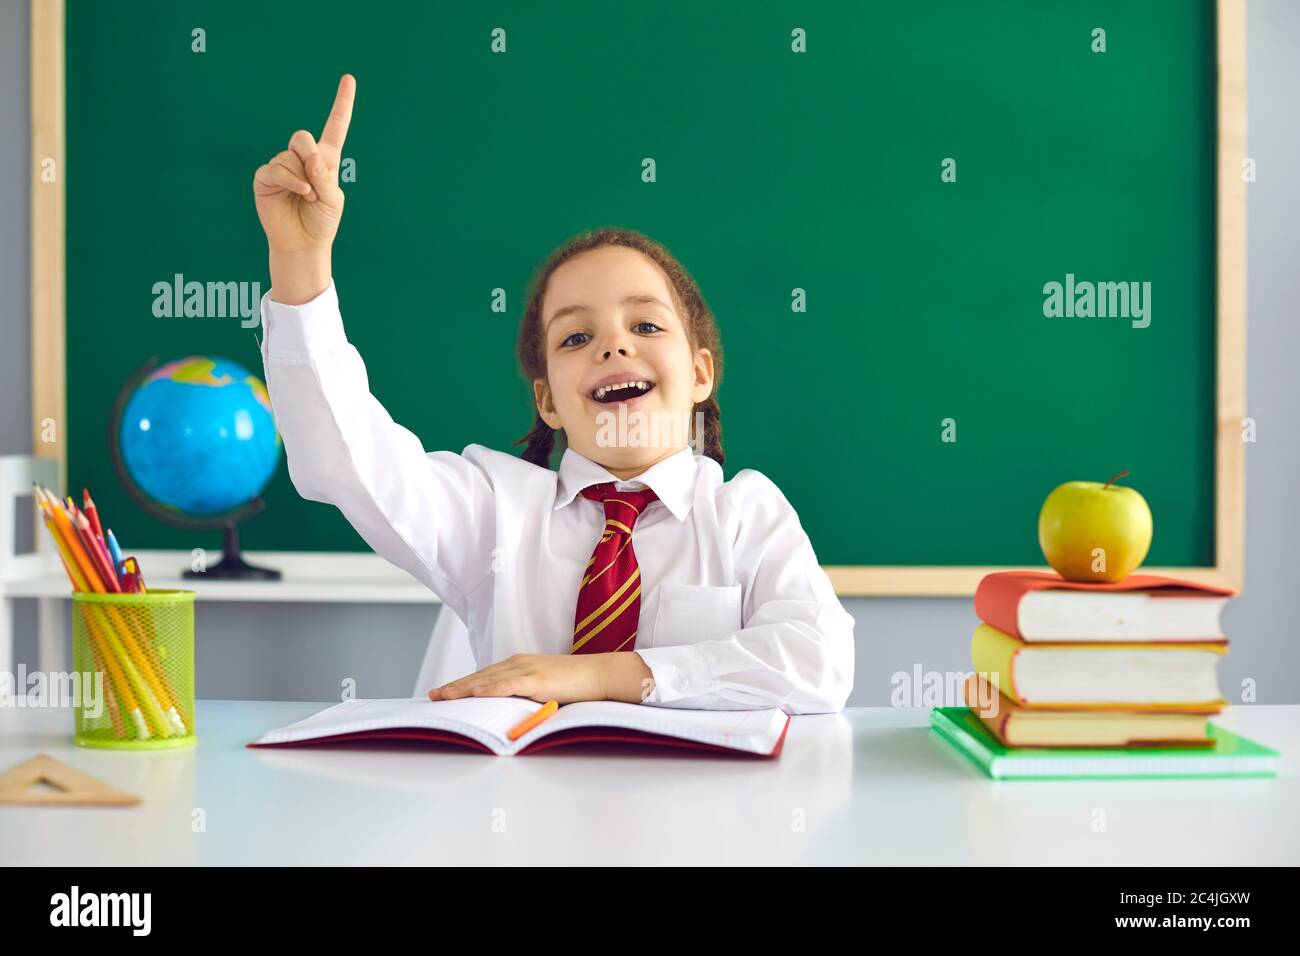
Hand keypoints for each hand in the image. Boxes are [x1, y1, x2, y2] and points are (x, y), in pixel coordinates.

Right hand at [253, 74, 354, 302]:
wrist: (303, 243)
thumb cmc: (322, 222)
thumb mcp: (333, 200)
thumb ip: (325, 175)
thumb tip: (310, 155)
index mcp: (326, 159)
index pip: (335, 126)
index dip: (342, 103)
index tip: (349, 78)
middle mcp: (302, 158)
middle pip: (302, 137)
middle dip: (310, 156)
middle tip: (316, 182)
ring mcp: (282, 166)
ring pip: (289, 157)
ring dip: (302, 178)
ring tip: (308, 197)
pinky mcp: (266, 178)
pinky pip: (276, 169)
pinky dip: (290, 180)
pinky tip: (299, 192)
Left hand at [427, 652, 654, 704]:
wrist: (600, 673)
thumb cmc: (577, 684)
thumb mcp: (545, 688)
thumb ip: (527, 695)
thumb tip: (511, 712)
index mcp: (520, 664)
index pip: (485, 675)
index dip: (463, 683)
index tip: (444, 691)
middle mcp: (519, 663)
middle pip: (480, 676)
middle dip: (455, 686)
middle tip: (433, 696)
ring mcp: (527, 669)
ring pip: (488, 679)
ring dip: (463, 688)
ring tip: (443, 696)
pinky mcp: (536, 678)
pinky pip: (507, 684)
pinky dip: (488, 688)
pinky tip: (473, 692)